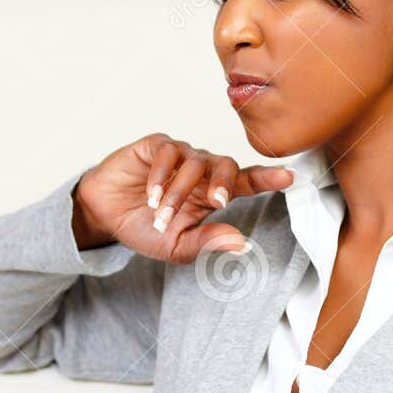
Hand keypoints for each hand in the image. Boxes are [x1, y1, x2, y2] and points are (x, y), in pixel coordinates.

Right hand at [71, 133, 294, 263]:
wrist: (103, 216)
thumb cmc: (143, 228)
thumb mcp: (176, 246)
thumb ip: (206, 243)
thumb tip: (242, 243)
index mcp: (211, 194)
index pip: (246, 182)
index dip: (267, 178)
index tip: (289, 176)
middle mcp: (200, 171)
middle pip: (227, 165)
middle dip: (225, 183)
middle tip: (218, 202)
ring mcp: (179, 156)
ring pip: (195, 164)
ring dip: (179, 193)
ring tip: (161, 214)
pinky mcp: (155, 146)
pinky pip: (169, 152)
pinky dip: (162, 175)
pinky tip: (151, 194)